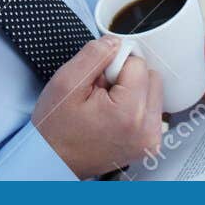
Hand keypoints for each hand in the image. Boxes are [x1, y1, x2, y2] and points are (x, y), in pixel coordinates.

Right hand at [30, 36, 162, 177]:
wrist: (52, 162)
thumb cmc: (55, 130)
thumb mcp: (66, 83)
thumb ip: (95, 54)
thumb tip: (116, 41)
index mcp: (130, 114)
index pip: (137, 63)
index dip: (113, 66)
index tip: (96, 82)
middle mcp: (147, 130)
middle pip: (150, 76)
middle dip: (125, 77)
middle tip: (99, 94)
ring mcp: (151, 139)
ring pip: (152, 90)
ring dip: (131, 91)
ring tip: (104, 107)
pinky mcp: (149, 143)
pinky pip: (150, 107)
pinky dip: (133, 105)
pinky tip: (112, 116)